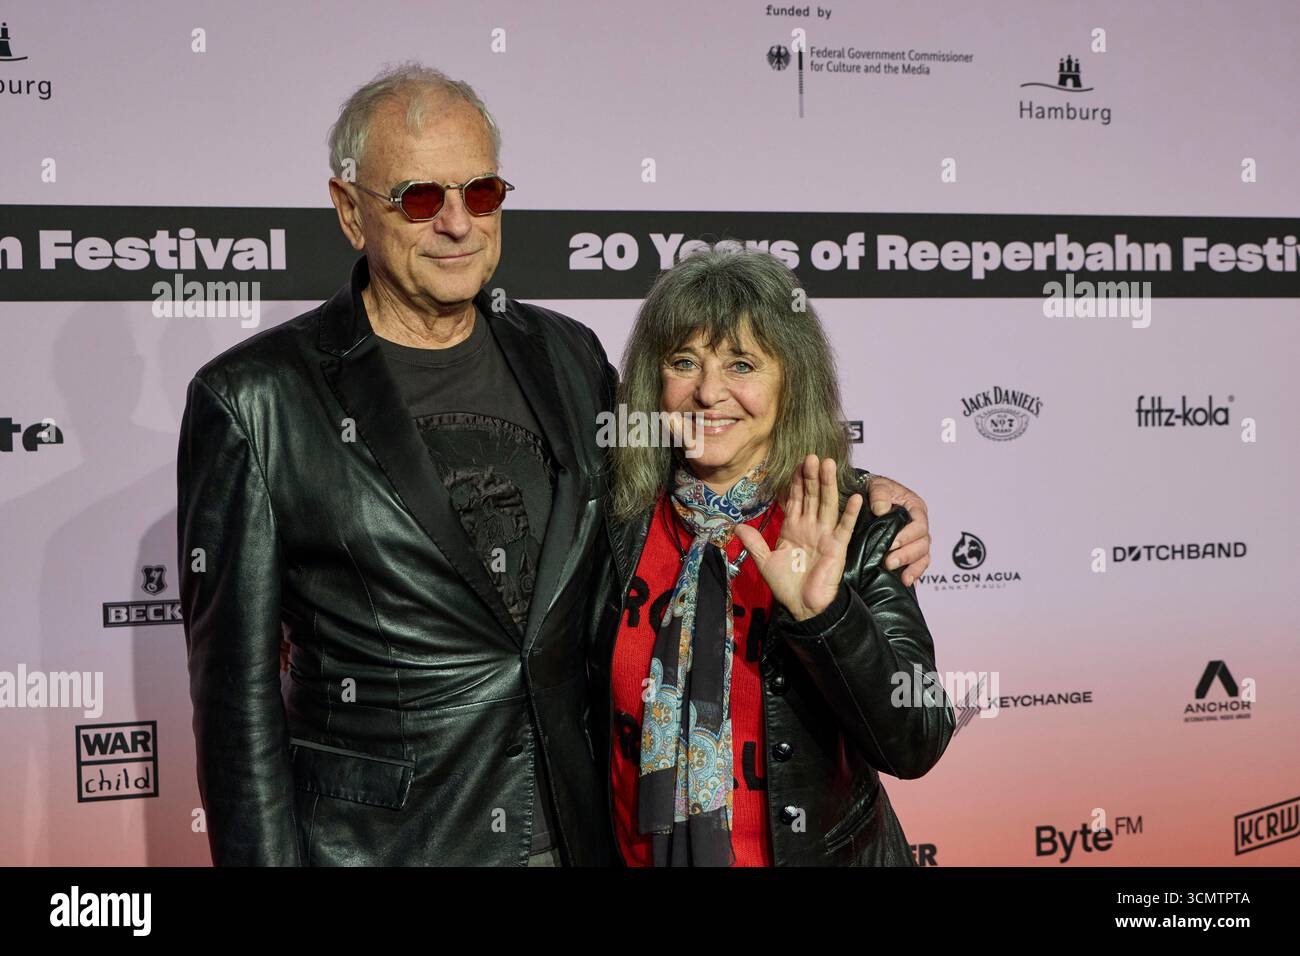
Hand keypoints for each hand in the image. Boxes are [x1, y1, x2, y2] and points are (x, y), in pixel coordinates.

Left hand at [734, 454, 862, 621]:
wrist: (802, 607)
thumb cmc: (786, 585)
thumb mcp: (765, 562)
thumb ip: (754, 543)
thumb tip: (736, 527)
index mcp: (793, 527)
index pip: (795, 499)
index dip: (795, 482)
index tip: (794, 463)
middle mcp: (810, 527)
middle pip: (812, 496)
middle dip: (811, 476)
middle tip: (811, 456)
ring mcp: (825, 535)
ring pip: (827, 504)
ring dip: (828, 485)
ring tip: (828, 464)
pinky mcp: (837, 547)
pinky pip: (845, 527)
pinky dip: (850, 513)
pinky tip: (855, 496)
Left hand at [865, 474, 929, 586]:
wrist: (867, 497)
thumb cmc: (875, 490)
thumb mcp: (876, 486)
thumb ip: (879, 495)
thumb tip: (881, 510)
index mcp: (915, 508)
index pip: (919, 524)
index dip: (908, 536)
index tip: (892, 544)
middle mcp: (919, 525)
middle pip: (923, 543)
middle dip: (907, 554)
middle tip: (889, 562)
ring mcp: (916, 539)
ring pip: (923, 556)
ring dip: (913, 567)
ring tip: (902, 577)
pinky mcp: (909, 551)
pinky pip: (919, 564)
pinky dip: (915, 574)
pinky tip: (908, 583)